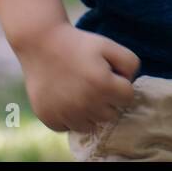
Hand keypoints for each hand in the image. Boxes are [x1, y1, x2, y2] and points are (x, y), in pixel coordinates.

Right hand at [13, 22, 139, 133]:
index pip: (127, 99)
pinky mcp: (49, 118)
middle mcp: (85, 104)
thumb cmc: (79, 44)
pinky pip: (69, 128)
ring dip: (90, 112)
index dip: (121, 86)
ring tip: (81, 92)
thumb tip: (130, 84)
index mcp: (103, 85)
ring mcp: (65, 113)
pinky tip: (66, 99)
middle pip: (110, 115)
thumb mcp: (110, 46)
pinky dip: (70, 117)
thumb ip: (131, 63)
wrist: (41, 43)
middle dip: (107, 101)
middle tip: (94, 83)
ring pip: (91, 125)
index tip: (110, 76)